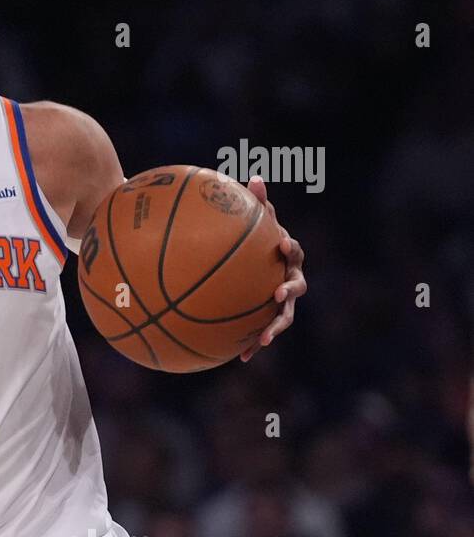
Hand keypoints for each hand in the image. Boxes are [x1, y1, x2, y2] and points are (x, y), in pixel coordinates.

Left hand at [240, 175, 306, 361]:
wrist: (262, 266)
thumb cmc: (259, 241)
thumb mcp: (258, 222)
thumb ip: (258, 204)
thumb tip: (254, 177)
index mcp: (288, 256)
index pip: (292, 249)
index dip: (288, 247)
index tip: (279, 244)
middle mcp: (291, 279)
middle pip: (297, 287)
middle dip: (289, 291)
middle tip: (278, 294)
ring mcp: (283, 302)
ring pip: (285, 317)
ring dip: (275, 327)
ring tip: (264, 340)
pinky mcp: (271, 319)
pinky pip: (263, 332)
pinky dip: (253, 345)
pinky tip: (240, 359)